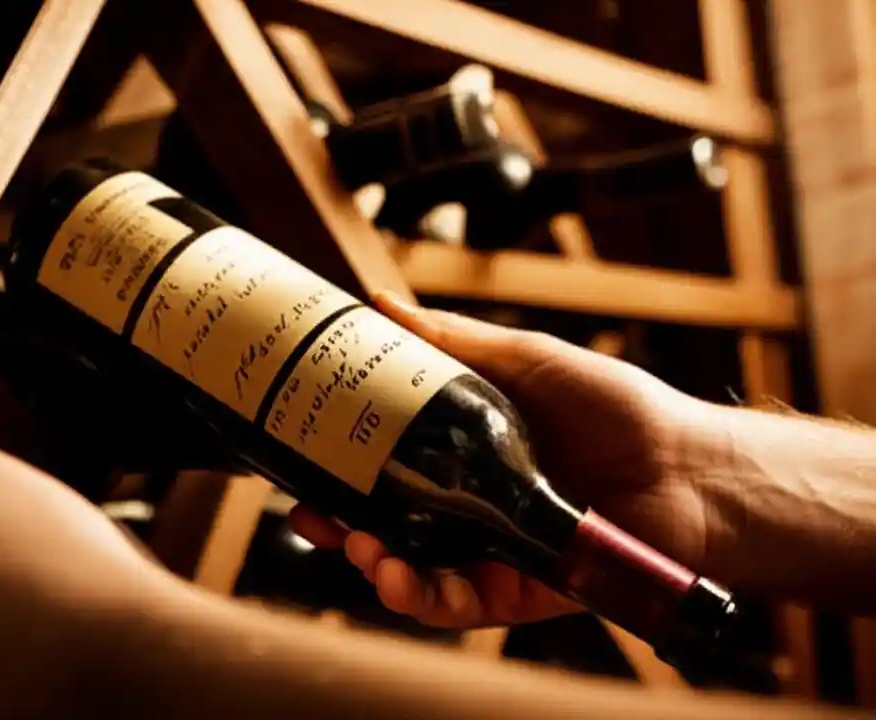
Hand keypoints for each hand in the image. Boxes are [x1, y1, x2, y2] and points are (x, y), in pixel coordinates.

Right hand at [292, 292, 725, 628]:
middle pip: (384, 526)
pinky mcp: (514, 593)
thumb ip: (452, 340)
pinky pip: (454, 604)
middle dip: (339, 527)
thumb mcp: (526, 359)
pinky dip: (420, 595)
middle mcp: (469, 508)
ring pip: (410, 573)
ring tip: (358, 546)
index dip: (337, 471)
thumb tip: (380, 304)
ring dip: (372, 565)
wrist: (691, 470)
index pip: (383, 470)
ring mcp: (489, 553)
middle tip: (310, 514)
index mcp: (464, 456)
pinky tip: (396, 576)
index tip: (298, 461)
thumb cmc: (619, 411)